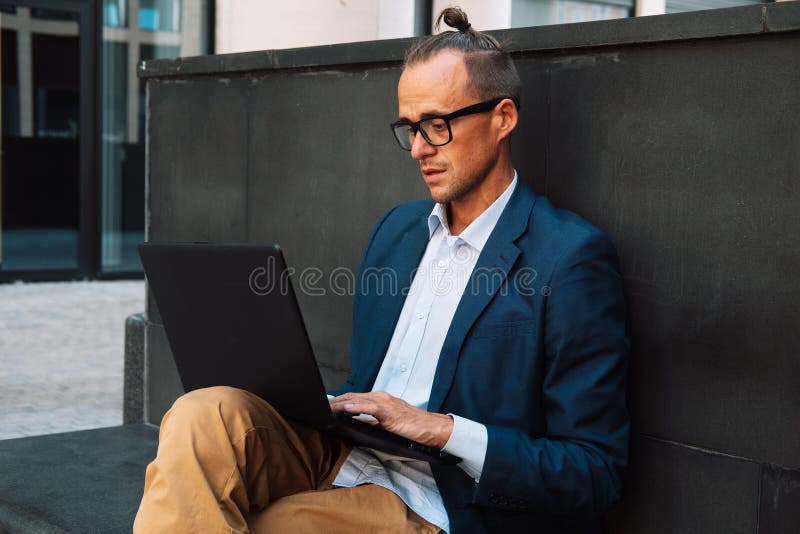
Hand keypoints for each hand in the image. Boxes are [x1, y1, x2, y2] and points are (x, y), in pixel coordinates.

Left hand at [329, 391, 453, 447]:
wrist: (431, 428)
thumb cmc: (411, 427)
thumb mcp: (386, 424)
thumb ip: (370, 421)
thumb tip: (352, 423)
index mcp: (378, 400)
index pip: (352, 398)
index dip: (337, 402)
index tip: (324, 406)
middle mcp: (380, 397)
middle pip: (351, 397)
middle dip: (334, 402)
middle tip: (318, 407)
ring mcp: (385, 403)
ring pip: (358, 400)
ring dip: (340, 404)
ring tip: (326, 408)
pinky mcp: (390, 412)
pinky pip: (371, 408)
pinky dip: (357, 408)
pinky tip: (346, 410)